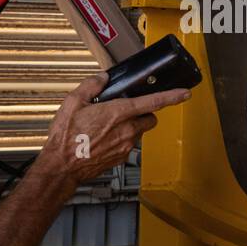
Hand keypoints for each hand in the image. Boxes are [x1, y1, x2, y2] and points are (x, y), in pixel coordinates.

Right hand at [30, 73, 189, 185]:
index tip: (184, 93)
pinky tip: (103, 139)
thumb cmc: (66, 138)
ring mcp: (124, 146)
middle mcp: (126, 130)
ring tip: (108, 126)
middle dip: (144, 113)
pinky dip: (121, 140)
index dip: (171, 97)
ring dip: (131, 127)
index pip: (152, 102)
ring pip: (139, 132)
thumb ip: (91, 86)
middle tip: (127, 110)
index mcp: (117, 113)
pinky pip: (128, 145)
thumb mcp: (73, 103)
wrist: (61, 167)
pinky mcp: (120, 158)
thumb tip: (102, 78)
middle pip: (150, 118)